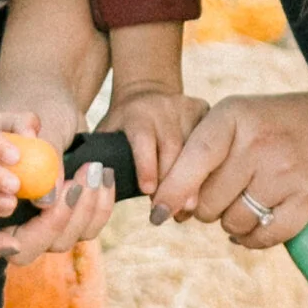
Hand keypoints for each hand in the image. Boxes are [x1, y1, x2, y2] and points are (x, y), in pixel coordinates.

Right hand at [0, 93, 113, 263]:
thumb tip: (46, 199)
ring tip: (92, 169)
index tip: (11, 241)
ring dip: (83, 210)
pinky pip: (88, 228)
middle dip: (54, 224)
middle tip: (73, 187)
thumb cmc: (27, 110)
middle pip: (25, 250)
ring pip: (62, 242)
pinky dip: (101, 205)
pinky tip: (105, 176)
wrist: (53, 104)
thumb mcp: (21, 124)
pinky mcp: (70, 219)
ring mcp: (41, 224)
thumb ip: (29, 156)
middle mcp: (10, 222)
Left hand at [111, 82, 207, 203]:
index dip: (146, 166)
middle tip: (171, 212)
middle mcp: (163, 107)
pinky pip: (211, 145)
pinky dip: (208, 170)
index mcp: (136, 114)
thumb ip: (103, 159)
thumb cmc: (122, 127)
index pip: (142, 139)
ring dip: (193, 181)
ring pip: (196, 149)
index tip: (148, 191)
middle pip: (173, 148)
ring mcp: (187, 108)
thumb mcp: (108, 136)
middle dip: (173, 182)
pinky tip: (206, 192)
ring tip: (188, 209)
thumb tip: (95, 189)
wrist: (147, 96)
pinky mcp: (205, 111)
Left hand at [147, 89, 307, 249]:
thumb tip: (168, 209)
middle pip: (208, 201)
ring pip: (233, 222)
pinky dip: (252, 238)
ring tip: (246, 200)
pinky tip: (254, 225)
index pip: (194, 160)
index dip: (172, 192)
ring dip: (231, 221)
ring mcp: (286, 173)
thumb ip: (198, 155)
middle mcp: (260, 144)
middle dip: (206, 206)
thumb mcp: (235, 119)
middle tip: (225, 193)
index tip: (158, 214)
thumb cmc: (271, 126)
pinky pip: (265, 236)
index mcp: (234, 118)